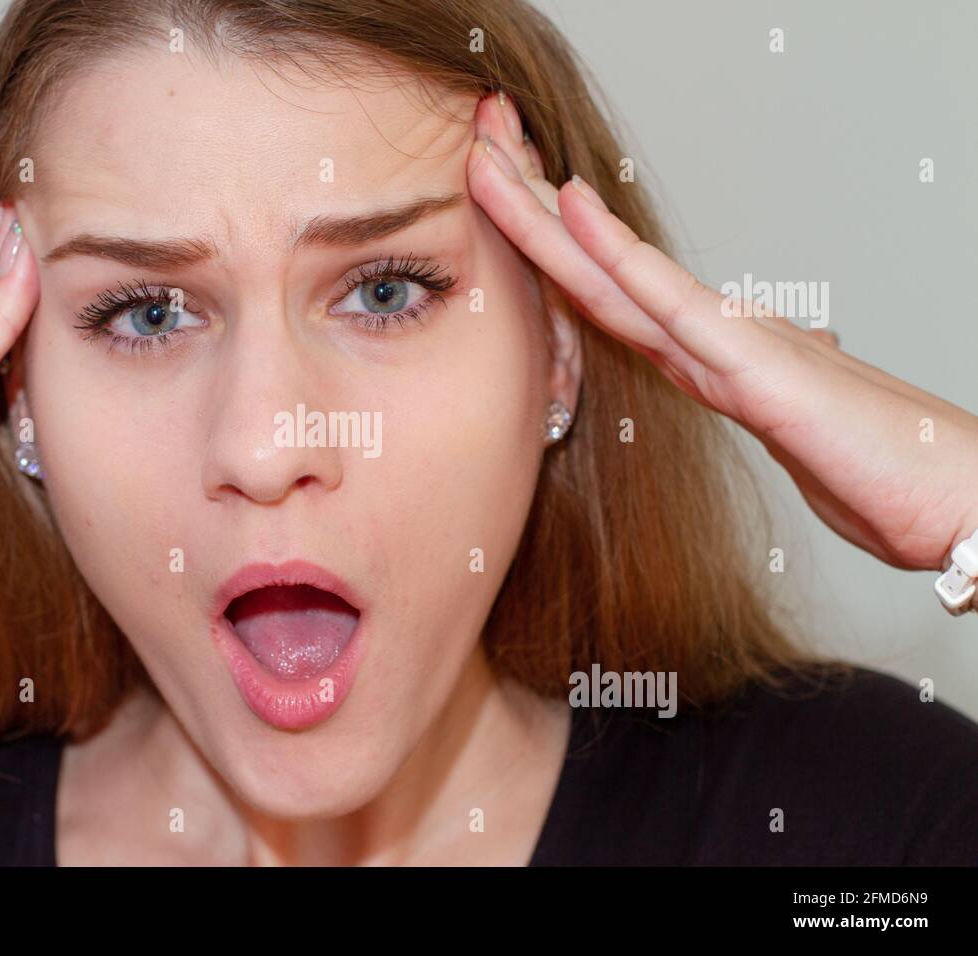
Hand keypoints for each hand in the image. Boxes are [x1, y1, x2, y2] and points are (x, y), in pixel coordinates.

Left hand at [467, 91, 977, 573]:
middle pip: (589, 265)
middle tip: (476, 137)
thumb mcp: (795, 425)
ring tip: (491, 151)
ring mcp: (725, 344)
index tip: (500, 193)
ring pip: (609, 270)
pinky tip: (574, 207)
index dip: (546, 240)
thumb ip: (769, 383)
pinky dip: (617, 254)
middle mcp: (704, 337)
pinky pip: (670, 301)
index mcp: (703, 353)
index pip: (603, 289)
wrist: (950, 497)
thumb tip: (773, 347)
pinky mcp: (754, 367)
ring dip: (542, 211)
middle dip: (525, 201)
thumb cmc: (877, 464)